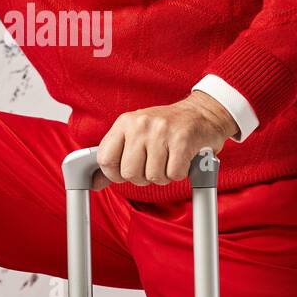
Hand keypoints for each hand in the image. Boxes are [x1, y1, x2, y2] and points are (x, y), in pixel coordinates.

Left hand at [92, 91, 238, 190]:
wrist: (202, 113)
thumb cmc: (168, 127)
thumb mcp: (136, 135)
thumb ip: (115, 158)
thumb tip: (94, 183)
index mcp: (125, 122)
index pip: (105, 159)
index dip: (115, 174)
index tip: (126, 173)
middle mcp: (140, 124)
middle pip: (130, 173)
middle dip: (143, 177)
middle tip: (154, 164)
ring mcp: (161, 131)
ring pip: (153, 177)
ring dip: (163, 175)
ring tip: (169, 160)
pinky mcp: (182, 140)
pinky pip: (173, 174)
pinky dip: (179, 173)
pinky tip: (181, 159)